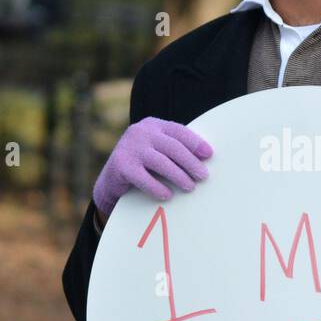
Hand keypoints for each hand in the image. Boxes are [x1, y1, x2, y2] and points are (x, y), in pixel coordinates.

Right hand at [92, 117, 212, 215]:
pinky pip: (143, 178)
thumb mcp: (157, 150)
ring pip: (160, 162)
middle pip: (172, 147)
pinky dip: (157, 187)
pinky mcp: (120, 164)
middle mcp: (140, 132)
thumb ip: (174, 149)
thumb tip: (205, 158)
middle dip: (190, 162)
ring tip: (190, 187)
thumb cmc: (143, 165)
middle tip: (203, 176)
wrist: (111, 179)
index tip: (209, 155)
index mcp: (153, 125)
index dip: (195, 143)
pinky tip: (168, 195)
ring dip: (178, 175)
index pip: (178, 131)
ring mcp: (129, 147)